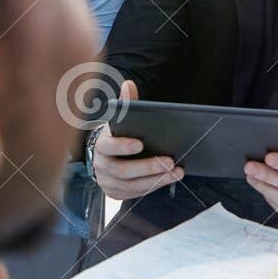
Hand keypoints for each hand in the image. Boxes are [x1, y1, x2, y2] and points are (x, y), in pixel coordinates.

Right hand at [90, 79, 183, 199]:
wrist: (101, 158)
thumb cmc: (116, 136)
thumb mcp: (118, 121)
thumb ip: (126, 104)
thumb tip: (129, 84)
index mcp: (101, 146)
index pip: (108, 147)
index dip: (123, 146)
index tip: (141, 144)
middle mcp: (101, 166)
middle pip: (123, 171)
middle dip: (148, 166)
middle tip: (169, 161)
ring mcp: (108, 183)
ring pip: (132, 186)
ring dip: (156, 179)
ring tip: (176, 171)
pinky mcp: (116, 194)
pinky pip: (136, 194)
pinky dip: (154, 186)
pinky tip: (169, 178)